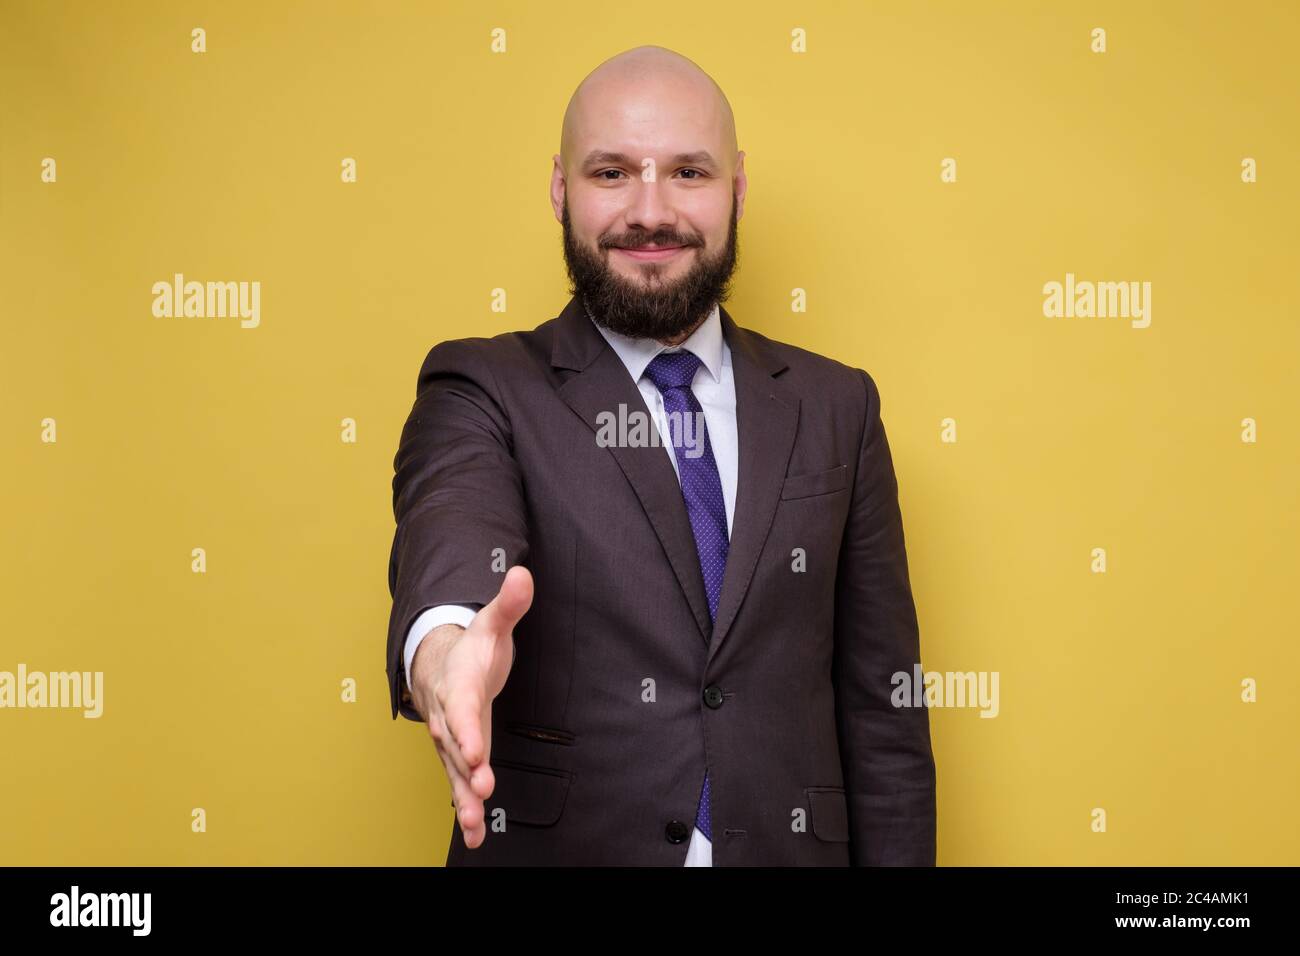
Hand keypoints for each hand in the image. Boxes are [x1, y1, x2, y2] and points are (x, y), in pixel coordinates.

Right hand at [409, 565, 533, 847]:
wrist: (439, 663)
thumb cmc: (470, 646)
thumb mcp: (491, 622)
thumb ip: (509, 604)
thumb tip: (523, 573)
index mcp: (458, 683)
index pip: (462, 708)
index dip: (467, 731)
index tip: (477, 753)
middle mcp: (449, 715)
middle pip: (454, 745)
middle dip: (465, 770)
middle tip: (479, 792)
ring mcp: (451, 738)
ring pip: (453, 770)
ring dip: (462, 797)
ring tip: (473, 824)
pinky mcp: (458, 756)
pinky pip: (458, 784)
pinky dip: (464, 810)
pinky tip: (474, 837)